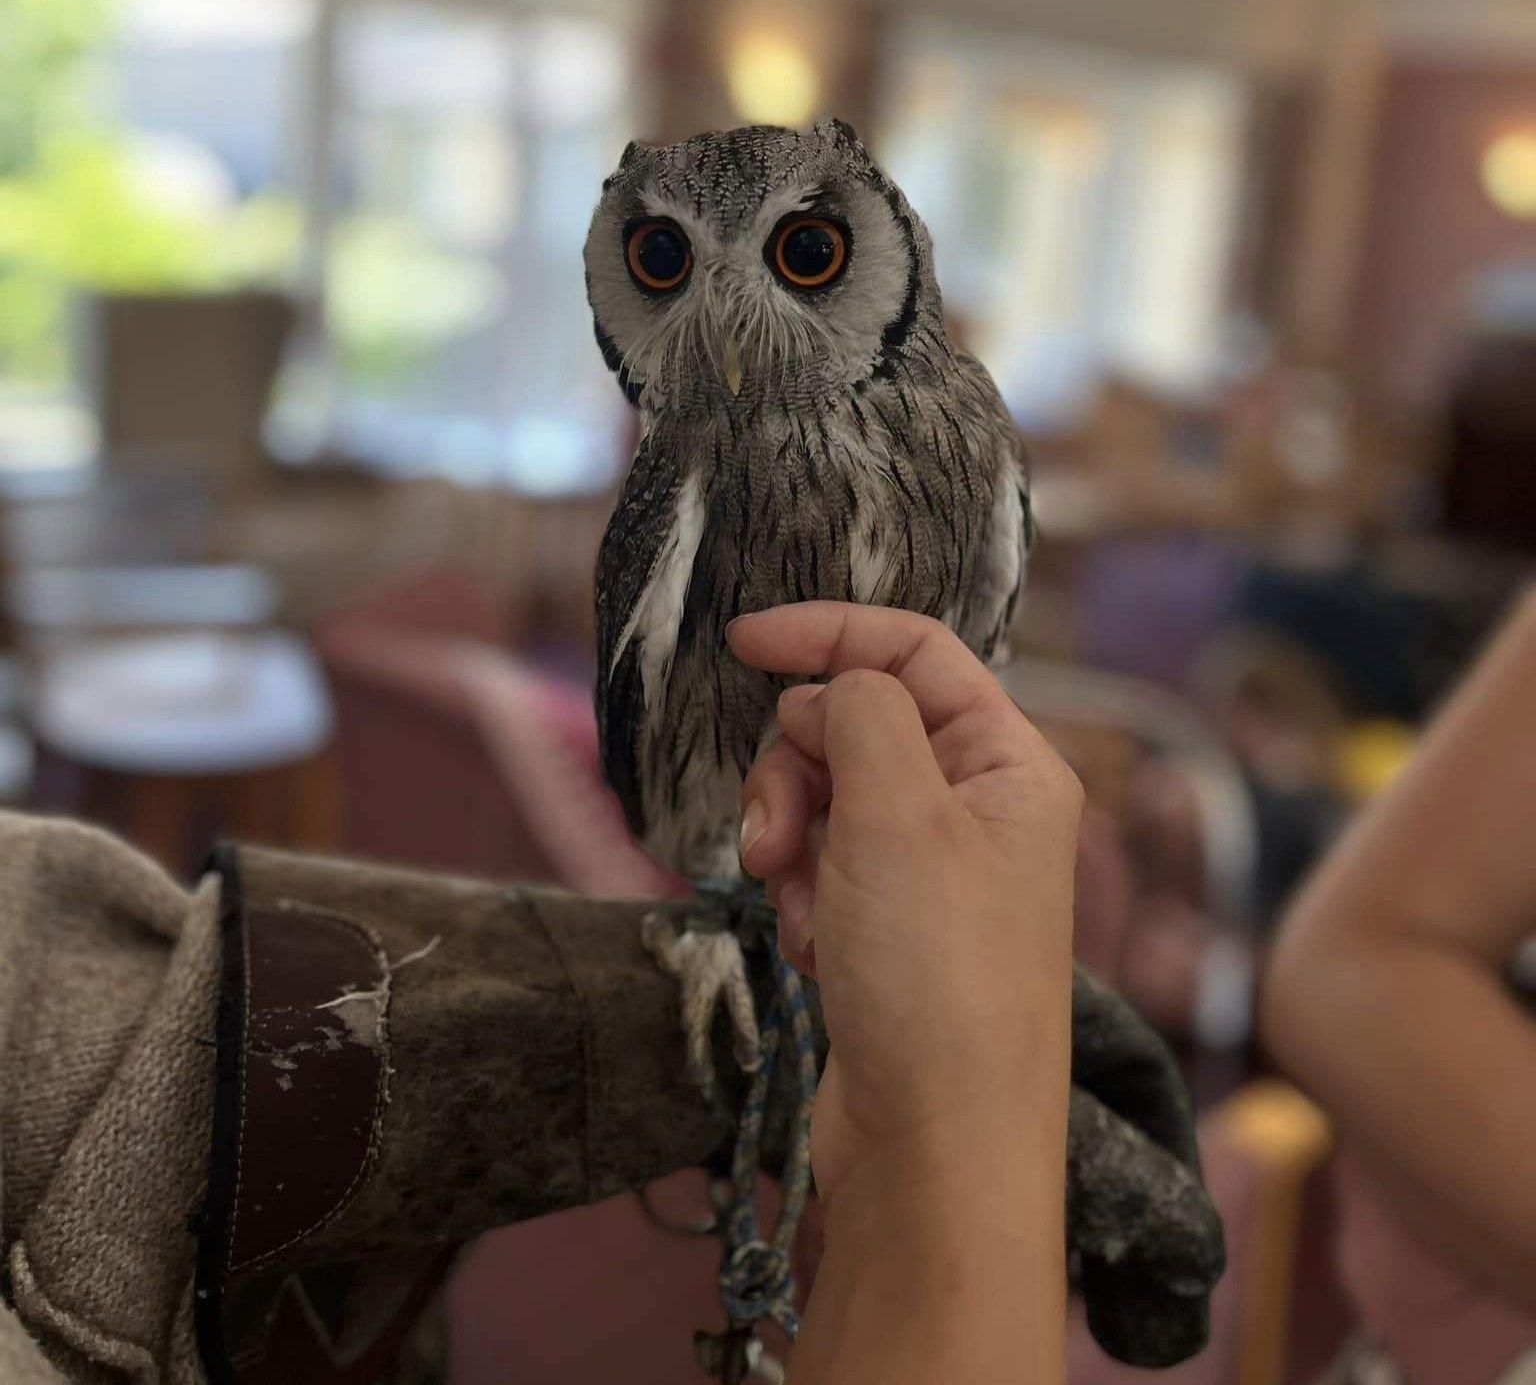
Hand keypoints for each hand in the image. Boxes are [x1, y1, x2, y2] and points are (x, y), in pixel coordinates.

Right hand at [728, 602, 1081, 1214]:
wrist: (936, 1148)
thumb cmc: (936, 973)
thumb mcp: (899, 814)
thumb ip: (862, 714)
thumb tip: (831, 684)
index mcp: (1008, 763)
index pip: (914, 652)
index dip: (828, 633)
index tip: (741, 643)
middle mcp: (976, 807)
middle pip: (855, 726)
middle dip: (798, 770)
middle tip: (779, 838)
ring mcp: (930, 871)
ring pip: (824, 798)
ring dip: (792, 842)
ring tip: (804, 910)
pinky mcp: (888, 927)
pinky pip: (819, 869)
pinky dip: (802, 901)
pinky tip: (819, 956)